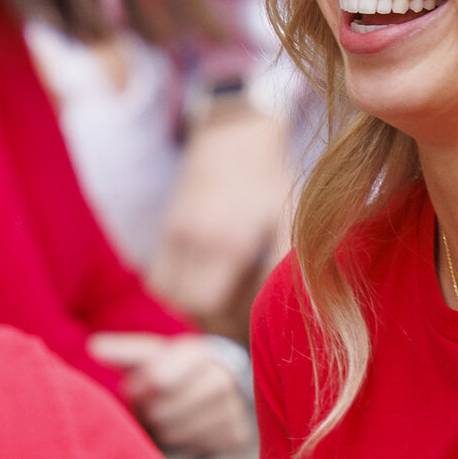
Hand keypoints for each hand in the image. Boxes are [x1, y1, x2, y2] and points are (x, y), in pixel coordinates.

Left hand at [90, 334, 251, 455]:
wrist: (217, 378)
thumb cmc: (171, 366)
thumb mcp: (149, 353)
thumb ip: (123, 351)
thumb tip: (94, 347)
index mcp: (197, 353)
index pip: (157, 380)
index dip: (138, 389)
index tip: (134, 388)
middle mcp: (221, 379)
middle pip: (162, 412)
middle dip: (148, 411)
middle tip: (149, 405)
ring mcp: (233, 408)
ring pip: (177, 434)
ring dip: (163, 429)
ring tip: (165, 415)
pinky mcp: (237, 434)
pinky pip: (197, 449)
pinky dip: (184, 442)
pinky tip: (185, 427)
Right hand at [153, 100, 294, 328]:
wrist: (234, 133)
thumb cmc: (271, 179)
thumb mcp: (291, 218)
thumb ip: (287, 264)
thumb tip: (298, 310)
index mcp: (228, 242)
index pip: (214, 309)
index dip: (234, 325)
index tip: (256, 325)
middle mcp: (193, 241)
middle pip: (188, 309)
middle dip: (213, 323)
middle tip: (240, 320)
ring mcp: (173, 234)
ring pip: (168, 298)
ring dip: (192, 311)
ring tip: (223, 306)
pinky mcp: (165, 230)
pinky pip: (159, 280)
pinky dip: (178, 293)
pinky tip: (206, 286)